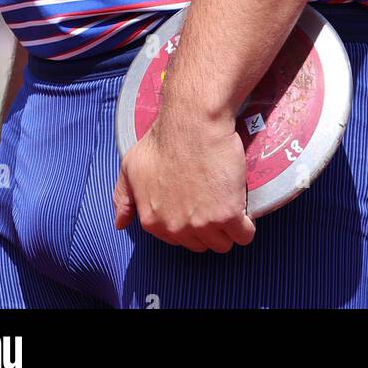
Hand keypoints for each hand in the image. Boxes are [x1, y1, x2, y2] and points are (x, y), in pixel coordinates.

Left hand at [112, 106, 256, 252]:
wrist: (192, 122)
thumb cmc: (163, 139)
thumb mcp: (131, 166)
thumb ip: (123, 197)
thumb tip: (120, 223)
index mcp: (152, 220)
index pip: (178, 241)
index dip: (190, 225)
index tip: (198, 208)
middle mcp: (176, 228)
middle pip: (202, 244)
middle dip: (209, 228)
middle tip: (214, 203)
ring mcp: (203, 223)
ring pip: (223, 243)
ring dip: (229, 229)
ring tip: (230, 205)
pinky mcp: (228, 214)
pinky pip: (244, 235)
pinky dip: (247, 226)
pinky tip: (244, 209)